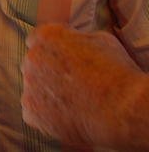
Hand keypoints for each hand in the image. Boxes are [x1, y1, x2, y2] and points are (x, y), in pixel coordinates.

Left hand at [22, 24, 147, 148]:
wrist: (122, 110)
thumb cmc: (118, 74)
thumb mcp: (103, 40)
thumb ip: (78, 38)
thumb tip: (75, 41)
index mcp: (48, 36)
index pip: (39, 38)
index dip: (52, 48)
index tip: (63, 58)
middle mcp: (32, 57)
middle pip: (34, 62)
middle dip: (48, 70)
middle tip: (71, 82)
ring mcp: (29, 84)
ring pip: (33, 86)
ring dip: (47, 92)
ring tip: (74, 101)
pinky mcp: (31, 110)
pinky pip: (33, 110)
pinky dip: (46, 114)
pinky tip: (67, 115)